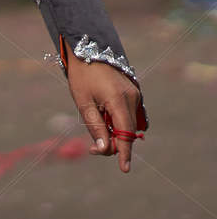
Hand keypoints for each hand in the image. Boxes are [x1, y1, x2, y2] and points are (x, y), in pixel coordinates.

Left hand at [65, 56, 146, 172]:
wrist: (88, 49)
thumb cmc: (82, 76)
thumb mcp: (83, 102)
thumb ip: (96, 127)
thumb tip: (104, 150)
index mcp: (118, 100)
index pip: (125, 133)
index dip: (124, 153)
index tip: (124, 169)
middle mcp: (132, 98)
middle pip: (128, 131)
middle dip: (113, 142)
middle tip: (93, 146)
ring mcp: (136, 95)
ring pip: (130, 124)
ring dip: (117, 131)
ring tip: (97, 120)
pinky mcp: (135, 93)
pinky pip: (133, 115)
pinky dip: (122, 122)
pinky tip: (108, 118)